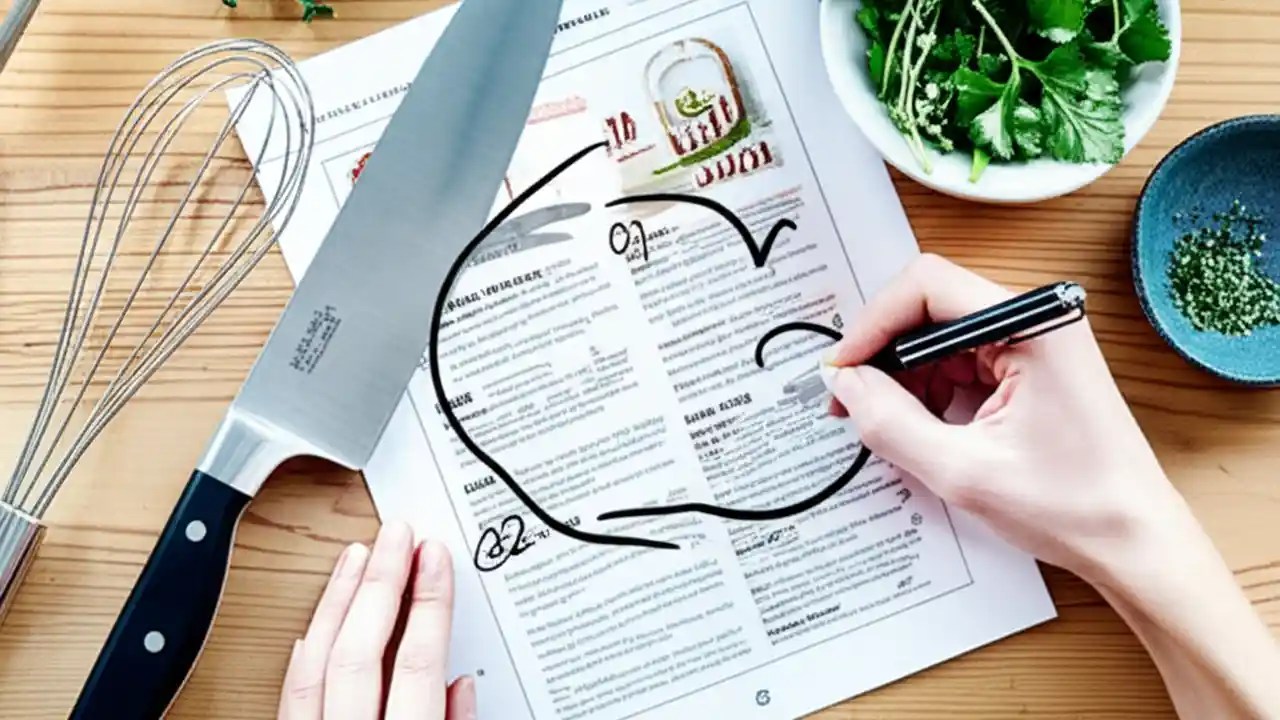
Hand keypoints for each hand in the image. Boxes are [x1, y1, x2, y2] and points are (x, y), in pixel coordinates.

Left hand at [277, 522, 473, 719]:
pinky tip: (317, 622)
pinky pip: (290, 694)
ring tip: (357, 556)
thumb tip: (463, 687)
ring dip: (337, 602)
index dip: (428, 603)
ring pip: (313, 663)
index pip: (416, 665)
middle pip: (358, 652)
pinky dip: (304, 654)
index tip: (434, 558)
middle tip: (397, 538)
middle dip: (380, 584)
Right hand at [820, 254, 1279, 718]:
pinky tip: (918, 427)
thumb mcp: (963, 471)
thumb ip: (891, 423)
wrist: (1134, 543)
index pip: (927, 286)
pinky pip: (961, 360)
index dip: (873, 323)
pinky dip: (929, 391)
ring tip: (882, 425)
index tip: (843, 369)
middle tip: (849, 402)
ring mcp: (1036, 343)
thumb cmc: (1075, 507)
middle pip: (929, 308)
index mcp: (1034, 325)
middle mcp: (1038, 320)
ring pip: (940, 336)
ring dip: (904, 376)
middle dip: (883, 354)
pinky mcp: (1032, 369)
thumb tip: (845, 386)